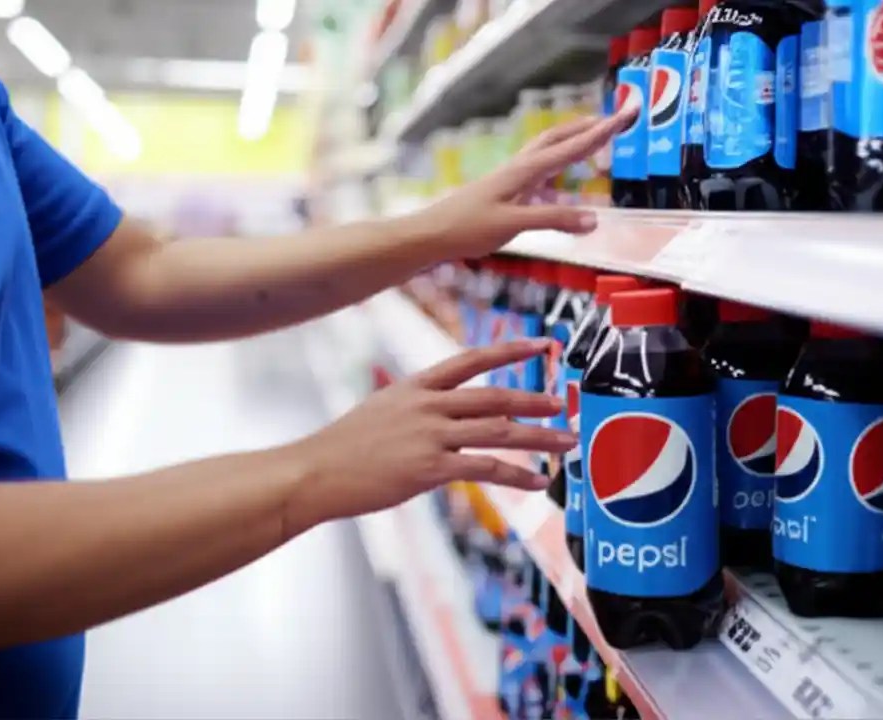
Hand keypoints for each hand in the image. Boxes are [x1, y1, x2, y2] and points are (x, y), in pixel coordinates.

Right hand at [287, 339, 574, 524]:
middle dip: (534, 399)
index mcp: (417, 386)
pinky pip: (486, 468)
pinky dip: (517, 476)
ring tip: (567, 442)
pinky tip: (538, 482)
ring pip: (499, 431)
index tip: (541, 345)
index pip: (471, 359)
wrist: (315, 472)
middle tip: (562, 405)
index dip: (510, 351)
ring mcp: (430, 435)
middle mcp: (428, 404)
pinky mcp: (430, 467)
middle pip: (494, 396)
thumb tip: (435, 415)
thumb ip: (413, 408)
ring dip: (539, 438)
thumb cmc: (342, 448)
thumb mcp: (380, 410)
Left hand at [410, 105, 637, 258]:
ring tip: (592, 139)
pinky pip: (537, 173)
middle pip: (558, 138)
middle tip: (614, 119)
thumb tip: (594, 220)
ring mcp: (510, 178)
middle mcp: (518, 168)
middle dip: (587, 128)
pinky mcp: (503, 192)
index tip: (628, 115)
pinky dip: (555, 169)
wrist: (429, 234)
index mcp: (524, 171)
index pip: (572, 147)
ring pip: (546, 152)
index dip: (603, 132)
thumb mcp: (512, 225)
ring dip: (571, 142)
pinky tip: (558, 183)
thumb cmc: (466, 229)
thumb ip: (553, 221)